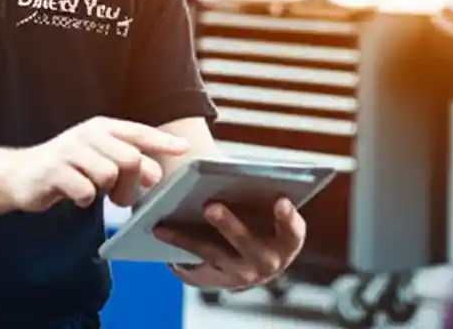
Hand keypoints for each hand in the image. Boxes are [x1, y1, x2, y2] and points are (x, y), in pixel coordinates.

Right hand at [7, 117, 187, 212]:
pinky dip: (85, 199)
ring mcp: (69, 150)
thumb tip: (155, 176)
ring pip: (108, 174)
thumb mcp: (99, 157)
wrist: (21, 174)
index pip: (139, 133)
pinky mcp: (53, 170)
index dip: (162, 142)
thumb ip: (127, 162)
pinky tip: (76, 196)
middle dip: (131, 184)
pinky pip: (85, 190)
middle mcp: (88, 134)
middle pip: (130, 159)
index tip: (183, 149)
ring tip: (94, 192)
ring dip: (105, 192)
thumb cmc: (69, 168)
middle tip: (119, 196)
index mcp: (103, 128)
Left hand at [155, 198, 305, 290]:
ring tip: (164, 224)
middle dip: (228, 225)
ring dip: (188, 240)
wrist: (252, 256)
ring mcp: (242, 275)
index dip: (288, 217)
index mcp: (288, 241)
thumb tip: (229, 170)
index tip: (280, 200)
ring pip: (214, 256)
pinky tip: (159, 232)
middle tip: (209, 206)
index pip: (293, 230)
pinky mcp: (217, 281)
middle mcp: (268, 263)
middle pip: (247, 244)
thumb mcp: (267, 204)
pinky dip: (176, 251)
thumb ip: (259, 191)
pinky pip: (194, 269)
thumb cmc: (260, 216)